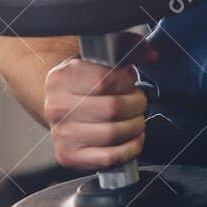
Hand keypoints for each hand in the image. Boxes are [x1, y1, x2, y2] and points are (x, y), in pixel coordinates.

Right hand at [43, 37, 156, 171]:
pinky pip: (109, 157)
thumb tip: (150, 54)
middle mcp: (56, 107)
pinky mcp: (69, 157)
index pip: (104, 79)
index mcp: (60, 78)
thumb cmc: (82, 84)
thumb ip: (125, 48)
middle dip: (137, 104)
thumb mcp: (96, 59)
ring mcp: (61, 135)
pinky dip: (130, 149)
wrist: (59, 111)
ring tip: (137, 119)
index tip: (131, 81)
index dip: (127, 81)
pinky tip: (132, 139)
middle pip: (112, 108)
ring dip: (136, 127)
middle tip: (139, 102)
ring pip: (113, 133)